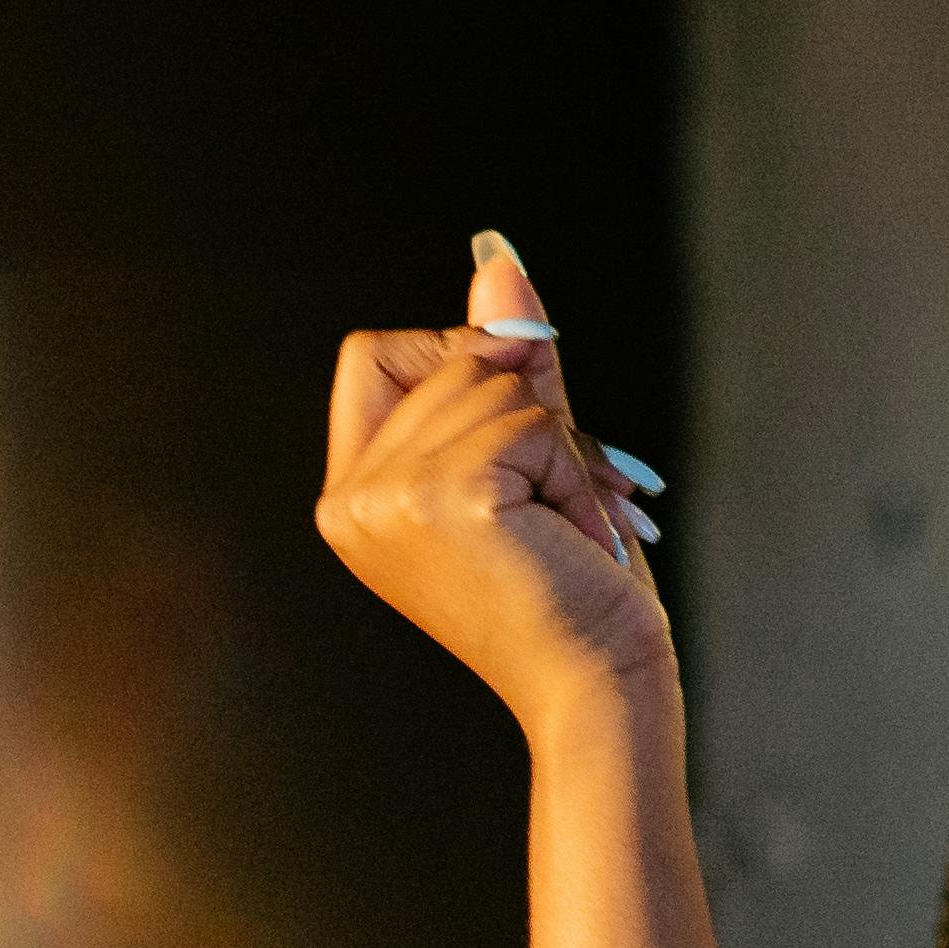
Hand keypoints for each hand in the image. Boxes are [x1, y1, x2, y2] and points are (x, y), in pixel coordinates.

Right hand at [316, 233, 667, 736]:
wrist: (596, 686)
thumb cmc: (568, 592)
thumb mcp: (530, 460)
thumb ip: (504, 363)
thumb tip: (498, 261)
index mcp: (352, 495)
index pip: (371, 354)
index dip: (452, 359)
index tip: (509, 428)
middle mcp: (352, 497)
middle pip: (448, 359)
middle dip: (530, 413)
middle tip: (557, 506)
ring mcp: (388, 497)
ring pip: (493, 383)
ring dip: (559, 446)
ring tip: (564, 528)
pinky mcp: (446, 496)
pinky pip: (528, 417)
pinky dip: (572, 468)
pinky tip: (573, 536)